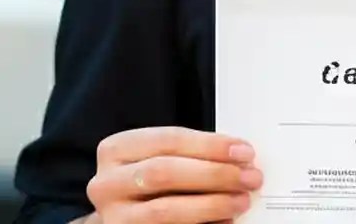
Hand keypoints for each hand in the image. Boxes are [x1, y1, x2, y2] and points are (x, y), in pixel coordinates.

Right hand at [85, 126, 261, 223]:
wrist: (125, 218)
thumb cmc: (147, 184)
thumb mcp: (158, 158)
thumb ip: (189, 154)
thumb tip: (238, 156)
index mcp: (115, 150)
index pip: (167, 140)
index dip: (209, 145)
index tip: (243, 151)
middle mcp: (107, 183)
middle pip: (165, 172)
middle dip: (213, 174)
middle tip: (248, 176)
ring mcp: (115, 216)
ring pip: (165, 209)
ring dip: (211, 204)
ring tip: (241, 200)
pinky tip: (225, 222)